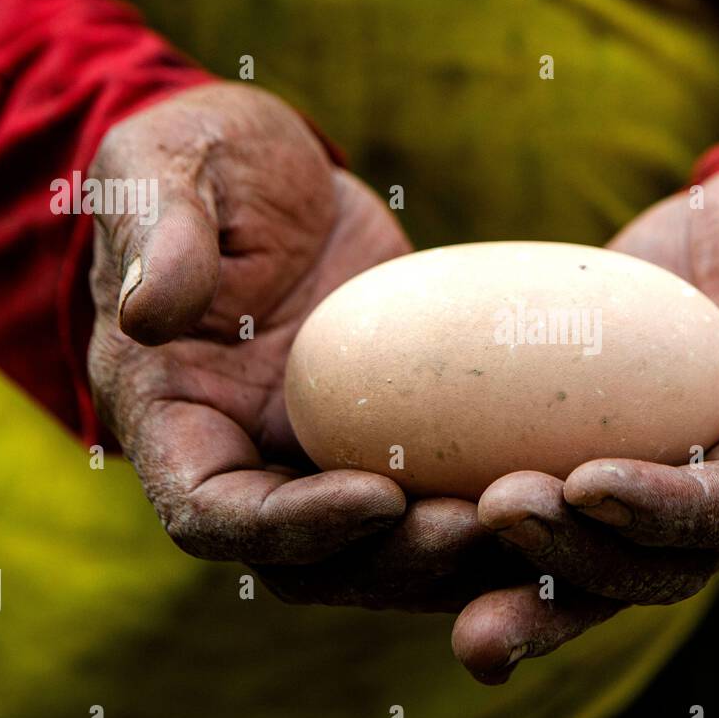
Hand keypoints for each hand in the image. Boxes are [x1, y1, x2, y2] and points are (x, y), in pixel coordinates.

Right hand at [88, 83, 522, 611]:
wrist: (280, 171)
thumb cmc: (204, 157)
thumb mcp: (166, 166)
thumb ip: (157, 232)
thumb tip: (150, 312)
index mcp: (173, 418)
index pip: (213, 513)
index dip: (291, 527)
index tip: (378, 498)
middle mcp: (248, 457)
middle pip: (317, 560)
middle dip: (400, 558)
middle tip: (487, 526)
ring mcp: (326, 452)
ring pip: (392, 544)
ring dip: (463, 546)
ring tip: (546, 511)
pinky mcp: (395, 432)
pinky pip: (443, 483)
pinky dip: (498, 494)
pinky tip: (568, 476)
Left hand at [456, 149, 718, 677]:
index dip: (674, 512)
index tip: (593, 484)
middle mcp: (718, 493)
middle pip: (647, 560)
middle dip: (575, 553)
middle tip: (497, 512)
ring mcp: (647, 479)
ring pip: (578, 557)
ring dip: (510, 569)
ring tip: (427, 549)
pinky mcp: (583, 450)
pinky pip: (527, 501)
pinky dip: (469, 523)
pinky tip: (396, 510)